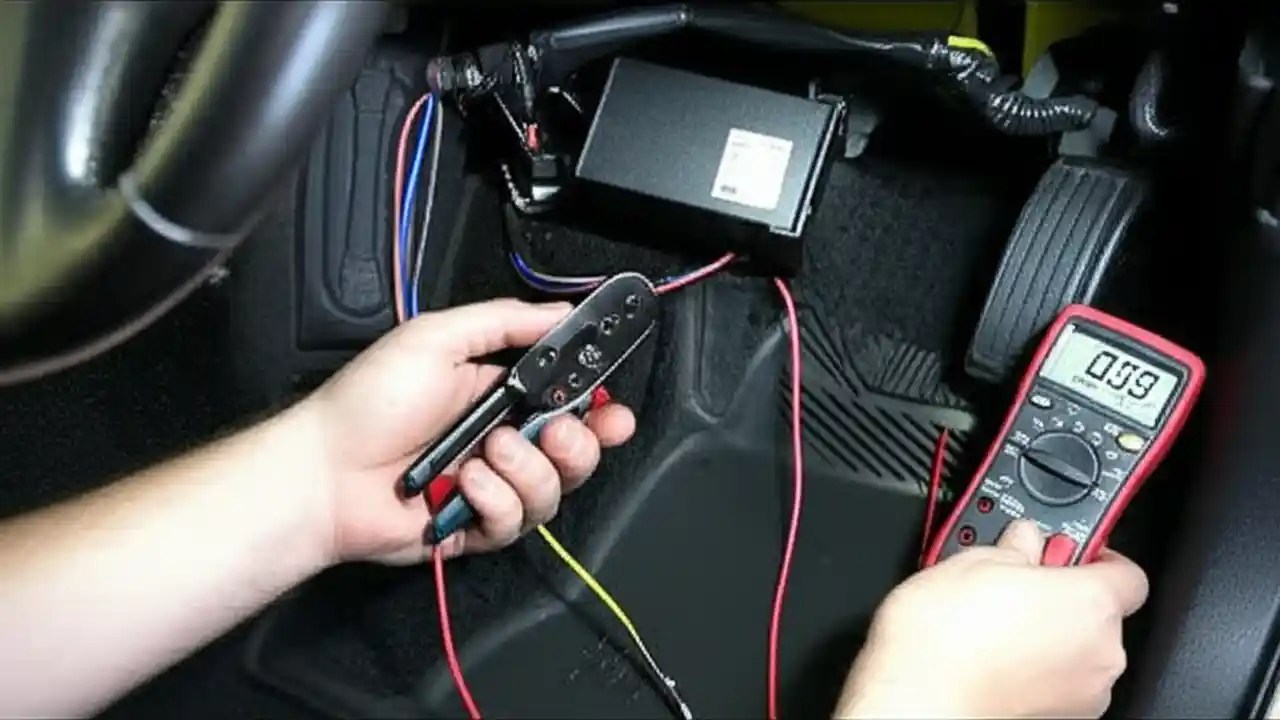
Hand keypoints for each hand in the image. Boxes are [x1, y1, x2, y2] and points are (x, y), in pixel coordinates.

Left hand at [293, 298, 635, 565]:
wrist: (325, 470)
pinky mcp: (478, 527)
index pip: (569, 400)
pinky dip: (495, 500)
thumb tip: (563, 312)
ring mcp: (493, 486)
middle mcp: (503, 441)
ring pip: (553, 489)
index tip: (613, 409)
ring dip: (527, 468)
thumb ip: (505, 322)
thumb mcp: (437, 338)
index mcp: (499, 393)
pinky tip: (463, 484)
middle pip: (577, 451)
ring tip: (486, 453)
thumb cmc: (369, 401)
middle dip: (578, 442)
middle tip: (554, 431)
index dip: (600, 406)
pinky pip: (517, 521)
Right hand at [835, 521, 1148, 718]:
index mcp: (1090, 603)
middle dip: (1061, 597)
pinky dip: (1037, 670)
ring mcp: (1084, 694)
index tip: (1063, 553)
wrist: (918, 702)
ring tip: (995, 628)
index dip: (1095, 558)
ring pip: (1079, 651)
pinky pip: (1060, 683)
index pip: (1127, 573)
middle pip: (1099, 614)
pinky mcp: (1061, 718)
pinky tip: (994, 659)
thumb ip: (1012, 549)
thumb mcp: (970, 564)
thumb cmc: (942, 642)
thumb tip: (1022, 543)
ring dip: (1049, 636)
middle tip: (1016, 587)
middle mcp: (1101, 653)